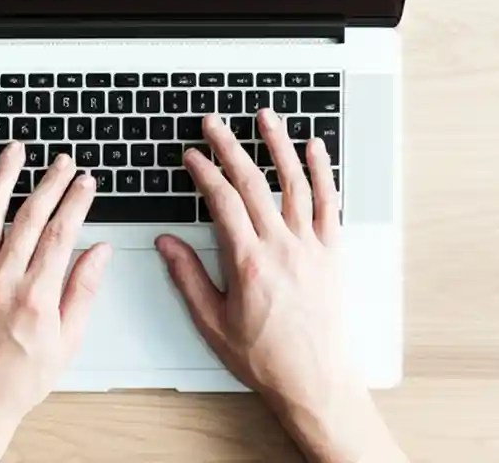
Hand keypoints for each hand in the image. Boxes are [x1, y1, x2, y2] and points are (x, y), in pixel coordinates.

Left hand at [0, 145, 111, 462]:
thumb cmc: (19, 380)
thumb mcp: (67, 341)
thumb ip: (83, 291)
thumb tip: (100, 253)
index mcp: (36, 297)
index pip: (62, 234)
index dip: (76, 202)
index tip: (86, 183)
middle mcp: (2, 282)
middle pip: (29, 217)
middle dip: (49, 182)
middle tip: (61, 161)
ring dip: (3, 178)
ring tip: (15, 152)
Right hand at [156, 110, 404, 462]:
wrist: (315, 380)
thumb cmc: (265, 358)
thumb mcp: (213, 323)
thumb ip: (187, 278)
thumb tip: (167, 243)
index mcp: (248, 263)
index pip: (222, 202)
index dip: (204, 173)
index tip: (192, 156)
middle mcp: (282, 247)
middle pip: (253, 183)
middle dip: (230, 148)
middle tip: (213, 124)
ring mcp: (311, 247)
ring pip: (294, 182)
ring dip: (278, 145)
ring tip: (265, 117)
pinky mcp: (332, 252)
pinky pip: (329, 202)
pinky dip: (323, 172)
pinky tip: (314, 149)